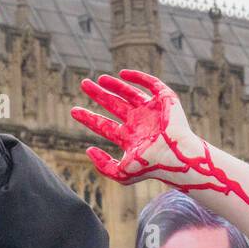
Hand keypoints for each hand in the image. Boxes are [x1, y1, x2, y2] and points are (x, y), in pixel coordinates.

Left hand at [72, 70, 248, 217]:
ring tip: (100, 78)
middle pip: (114, 105)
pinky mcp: (165, 100)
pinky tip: (123, 74)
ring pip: (130, 93)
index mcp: (129, 138)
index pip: (105, 125)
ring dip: (115, 85)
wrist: (175, 156)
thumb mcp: (122, 173)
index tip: (74, 111)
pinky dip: (138, 78)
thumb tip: (88, 150)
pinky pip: (151, 84)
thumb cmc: (151, 167)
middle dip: (99, 95)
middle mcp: (139, 123)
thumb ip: (103, 166)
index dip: (88, 118)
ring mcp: (152, 111)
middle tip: (84, 84)